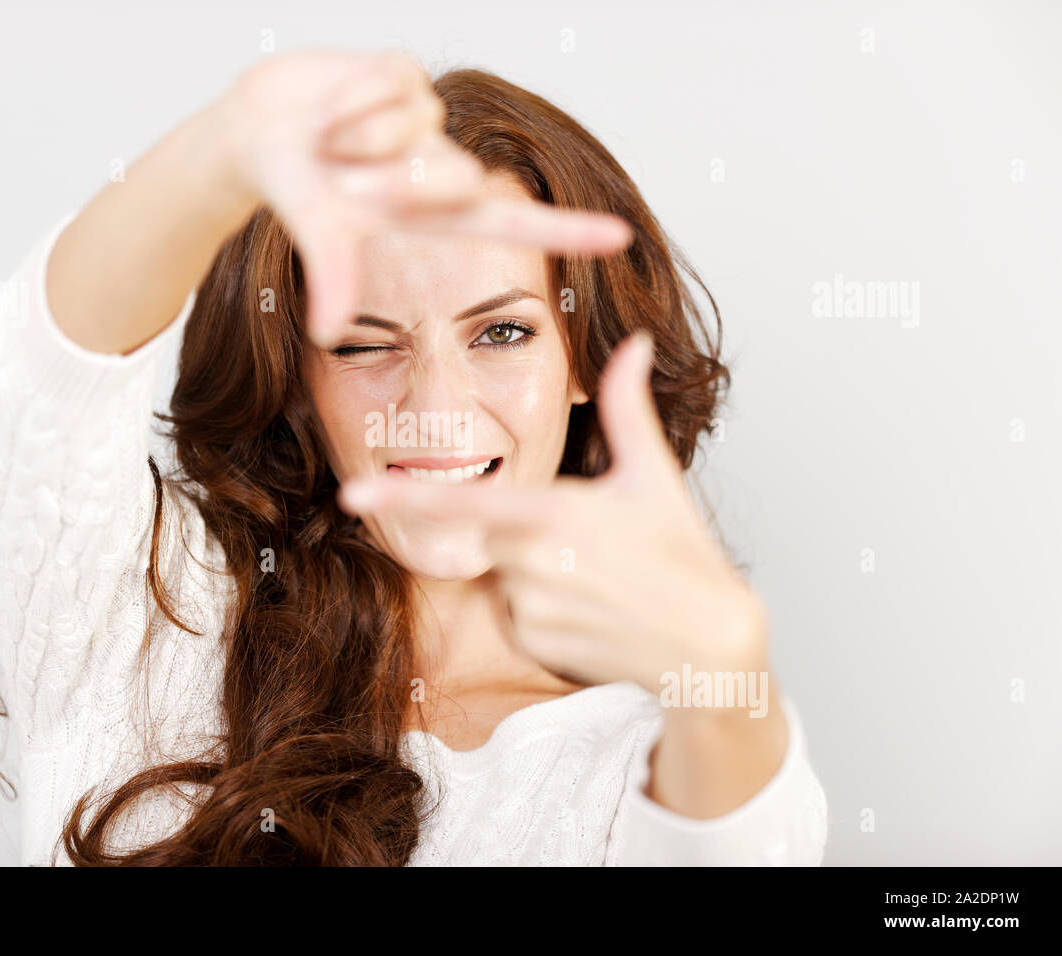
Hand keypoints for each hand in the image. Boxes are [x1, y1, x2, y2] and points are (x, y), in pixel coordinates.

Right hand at [221, 50, 633, 347]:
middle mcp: (440, 166)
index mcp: (434, 212)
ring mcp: (427, 120)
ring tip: (329, 143)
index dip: (565, 231)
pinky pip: (394, 81)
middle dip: (400, 182)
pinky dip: (354, 97)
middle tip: (348, 180)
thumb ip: (331, 273)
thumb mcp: (317, 232)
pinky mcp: (405, 74)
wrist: (255, 132)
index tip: (621, 238)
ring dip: (362, 136)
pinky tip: (332, 106)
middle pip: (458, 178)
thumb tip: (327, 332)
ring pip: (418, 126)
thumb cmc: (295, 190)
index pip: (513, 224)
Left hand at [337, 332, 769, 696]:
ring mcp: (531, 610)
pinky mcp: (533, 644)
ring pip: (501, 575)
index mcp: (556, 514)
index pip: (464, 505)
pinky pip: (512, 614)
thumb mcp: (653, 475)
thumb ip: (627, 407)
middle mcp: (534, 564)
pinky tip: (588, 610)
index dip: (404, 500)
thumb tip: (635, 344)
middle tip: (587, 542)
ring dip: (533, 571)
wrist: (708, 648)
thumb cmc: (682, 555)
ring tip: (595, 578)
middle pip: (489, 533)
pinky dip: (539, 609)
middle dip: (523, 530)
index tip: (353, 495)